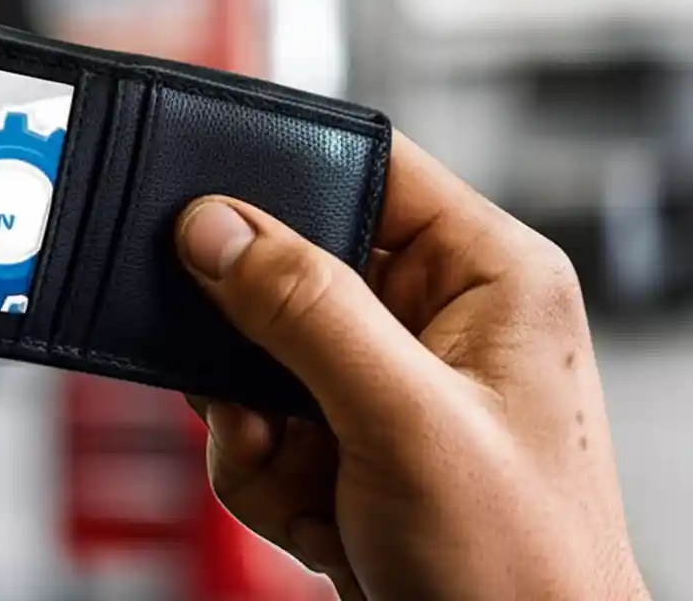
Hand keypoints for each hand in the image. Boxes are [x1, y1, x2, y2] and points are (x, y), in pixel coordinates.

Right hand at [177, 132, 649, 599]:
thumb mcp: (406, 422)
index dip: (287, 172)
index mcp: (484, 276)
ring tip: (304, 479)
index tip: (205, 202)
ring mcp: (384, 384)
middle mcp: (433, 318)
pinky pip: (256, 423)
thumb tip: (216, 229)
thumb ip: (308, 312)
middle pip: (289, 271)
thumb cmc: (522, 568)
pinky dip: (262, 476)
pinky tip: (315, 519)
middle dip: (252, 349)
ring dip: (255, 428)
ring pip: (255, 356)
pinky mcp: (348, 441)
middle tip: (260, 397)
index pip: (371, 167)